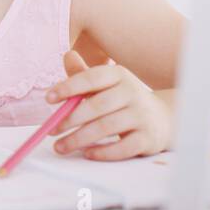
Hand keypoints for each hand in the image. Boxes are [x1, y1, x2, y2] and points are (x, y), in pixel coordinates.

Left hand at [47, 50, 172, 159]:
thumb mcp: (105, 84)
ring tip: (61, 146)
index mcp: (118, 75)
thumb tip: (67, 55)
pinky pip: (123, 147)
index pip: (91, 78)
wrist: (162, 118)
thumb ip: (83, 74)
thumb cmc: (122, 99)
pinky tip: (87, 153)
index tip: (48, 98)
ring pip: (106, 127)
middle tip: (51, 130)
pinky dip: (103, 152)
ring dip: (79, 139)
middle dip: (70, 119)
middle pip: (97, 105)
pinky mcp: (148, 138)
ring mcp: (142, 115)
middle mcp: (132, 92)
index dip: (68, 87)